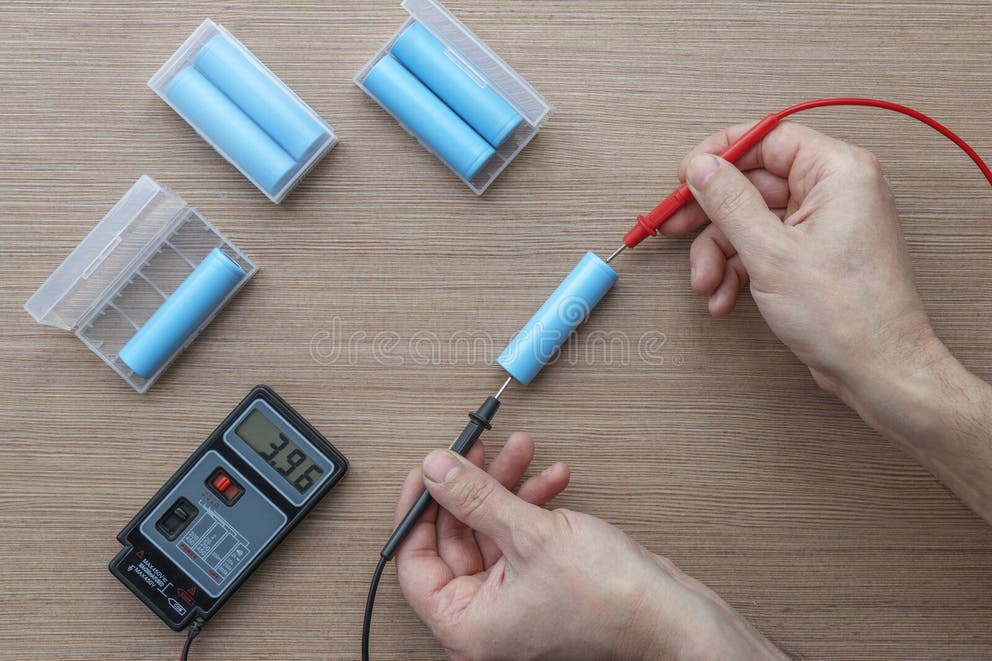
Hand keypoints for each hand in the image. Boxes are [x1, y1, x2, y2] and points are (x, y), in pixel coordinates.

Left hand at [393, 432, 783, 659]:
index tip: (428, 470)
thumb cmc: (610, 599)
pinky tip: (550, 479)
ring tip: (521, 452)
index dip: (418, 509)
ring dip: (507, 487)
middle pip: (455, 539)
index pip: (414, 561)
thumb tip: (437, 471)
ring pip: (491, 532)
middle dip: (472, 487)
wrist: (670, 612)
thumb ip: (475, 498)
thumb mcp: (530, 534)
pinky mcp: (541, 586)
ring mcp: (514, 603)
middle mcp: (486, 619)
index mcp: (467, 625)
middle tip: (475, 451)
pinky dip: (531, 505)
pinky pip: (520, 538)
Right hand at [666, 123, 991, 525]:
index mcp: (837, 172)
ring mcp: (825, 225)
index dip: (719, 155)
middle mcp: (836, 191)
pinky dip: (739, 270)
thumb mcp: (770, 252)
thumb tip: (701, 168)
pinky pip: (765, 247)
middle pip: (753, 184)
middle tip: (675, 228)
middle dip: (712, 218)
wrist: (878, 369)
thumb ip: (729, 202)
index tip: (685, 178)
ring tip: (707, 284)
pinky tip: (725, 296)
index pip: (767, 138)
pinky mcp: (816, 255)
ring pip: (752, 221)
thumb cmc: (846, 315)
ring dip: (721, 254)